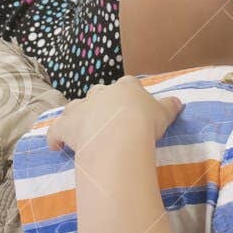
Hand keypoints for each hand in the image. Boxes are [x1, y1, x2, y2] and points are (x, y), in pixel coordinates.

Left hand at [46, 77, 182, 156]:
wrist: (120, 135)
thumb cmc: (145, 122)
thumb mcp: (164, 113)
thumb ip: (169, 106)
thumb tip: (178, 101)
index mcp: (126, 88)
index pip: (127, 85)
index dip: (129, 94)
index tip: (131, 105)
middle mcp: (101, 93)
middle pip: (99, 93)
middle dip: (102, 104)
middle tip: (109, 120)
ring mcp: (81, 108)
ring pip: (75, 108)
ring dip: (77, 116)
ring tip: (81, 128)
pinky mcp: (66, 126)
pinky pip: (56, 131)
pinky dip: (55, 139)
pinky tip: (56, 146)